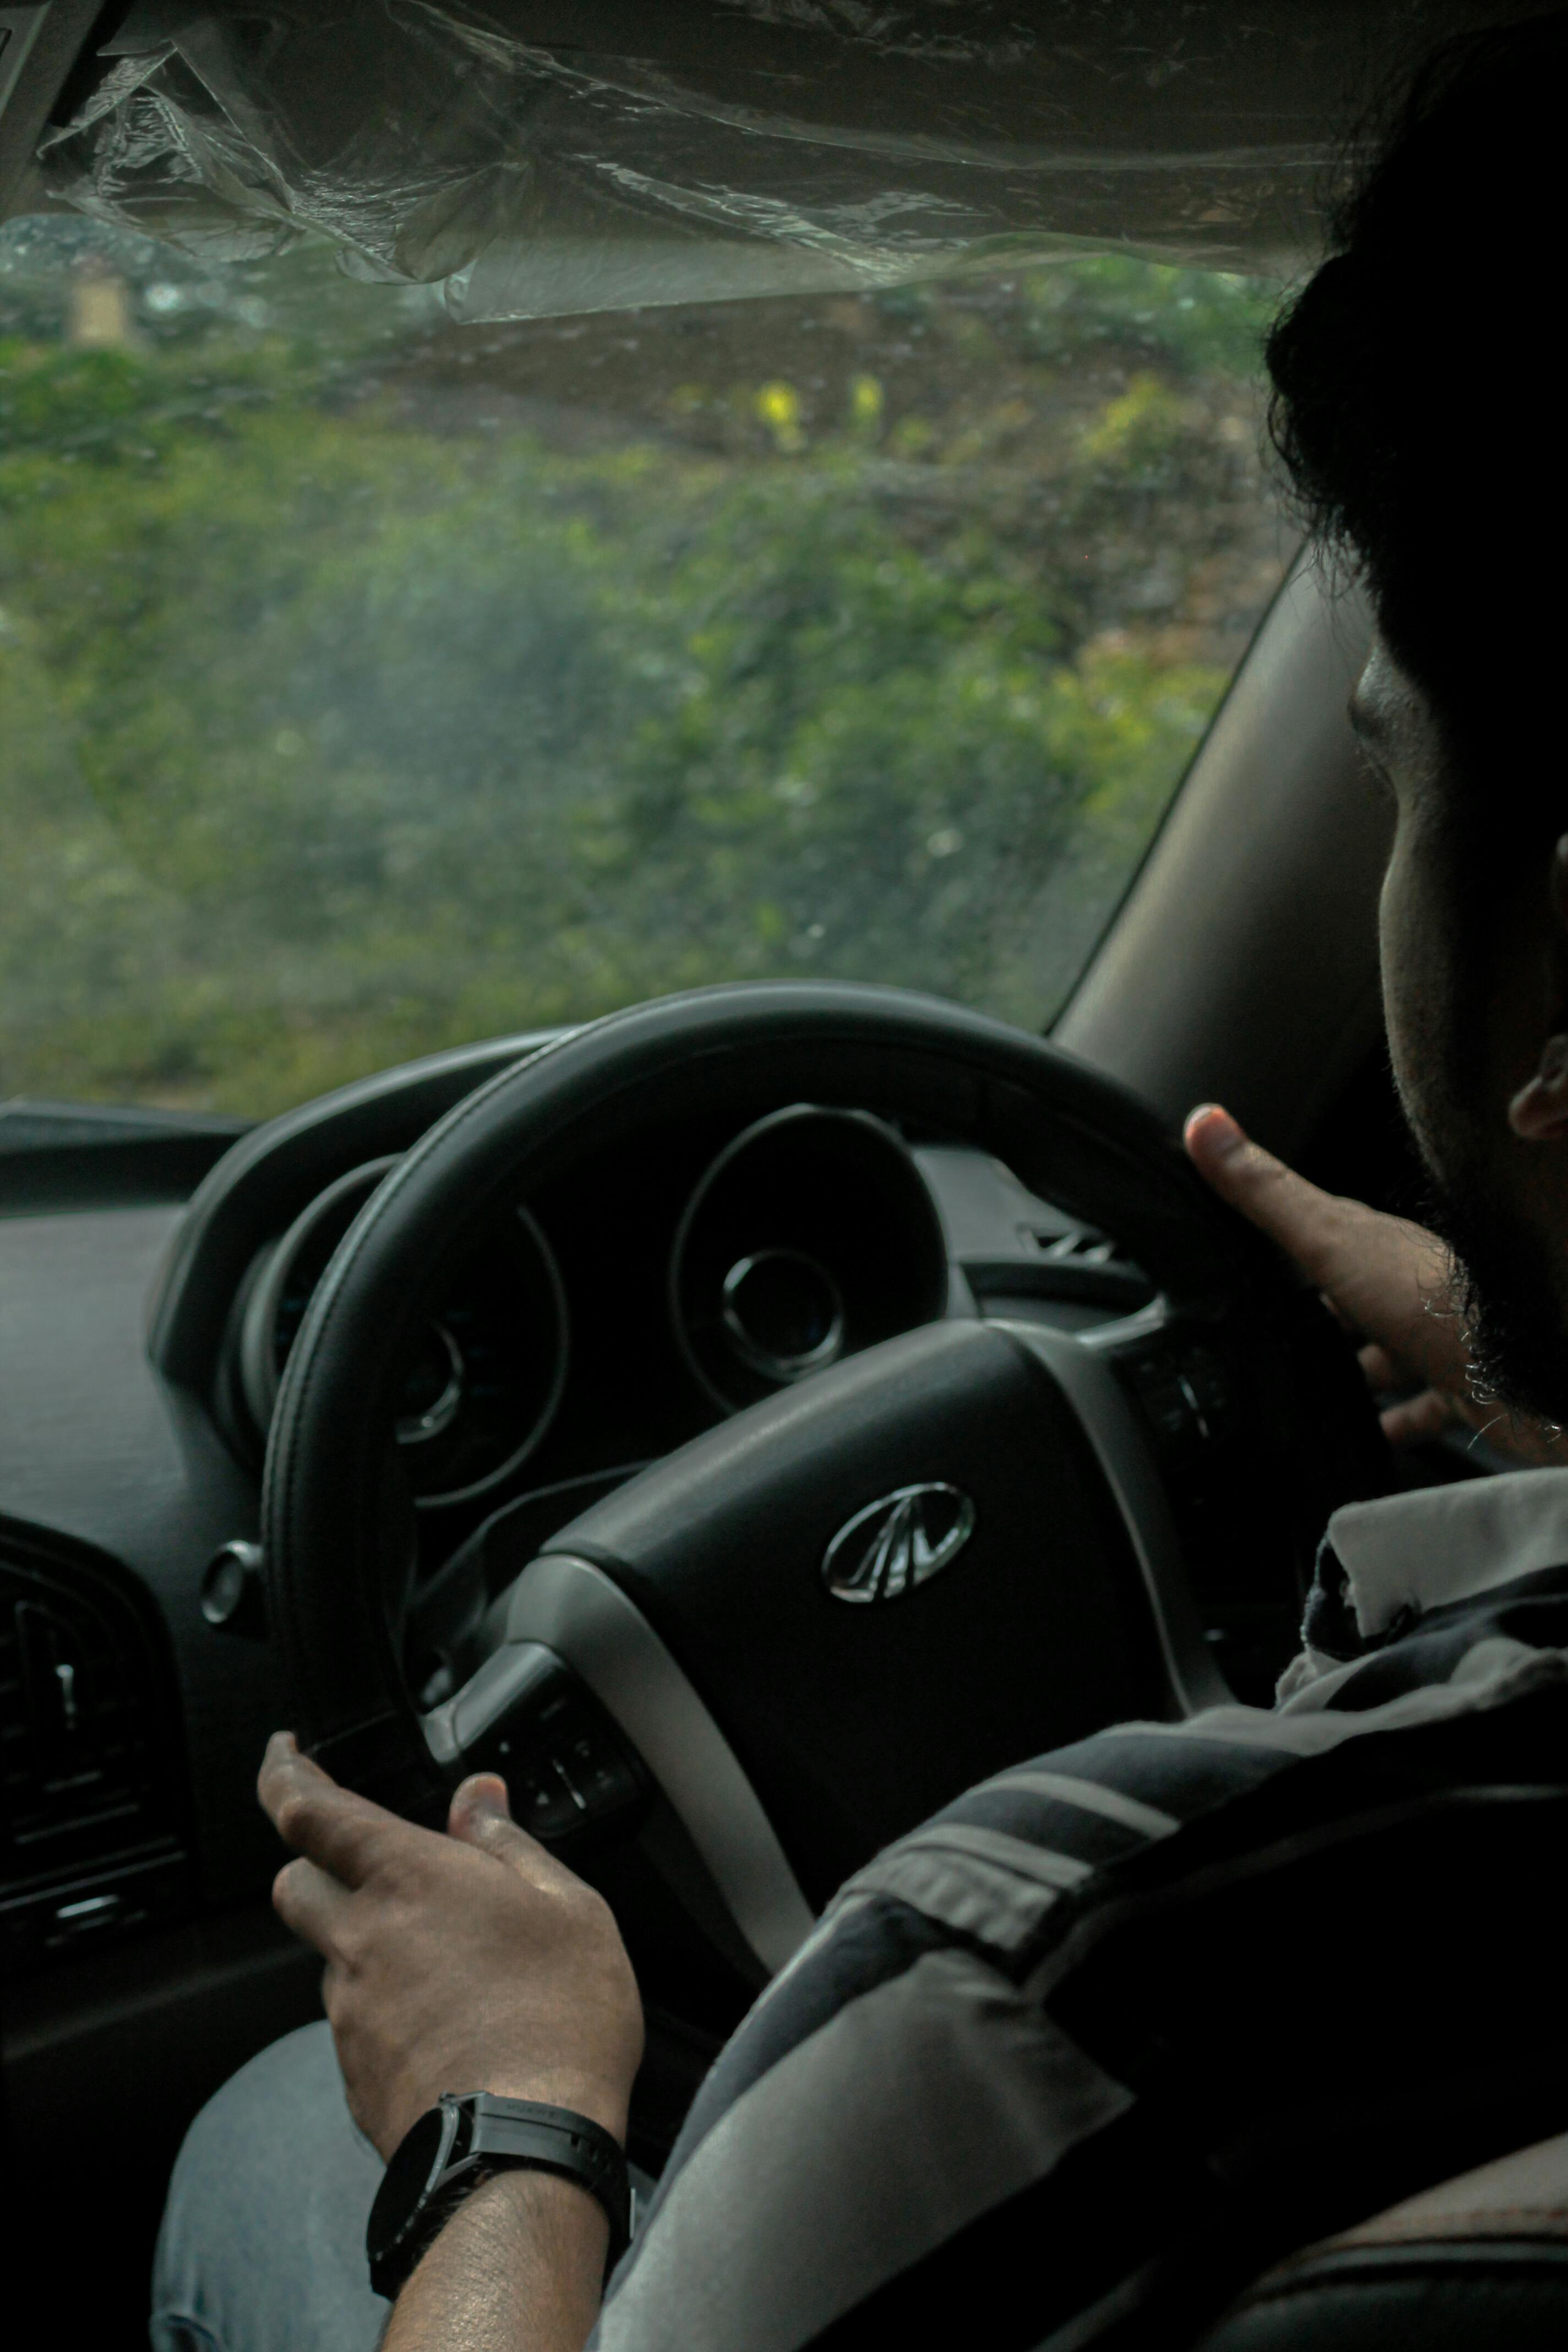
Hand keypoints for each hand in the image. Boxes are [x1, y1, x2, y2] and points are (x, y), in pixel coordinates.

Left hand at [259, 1733, 643, 2161]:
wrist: (524, 2151)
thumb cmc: (560, 2019)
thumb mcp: (566, 1904)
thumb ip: (508, 1842)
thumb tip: (478, 1796)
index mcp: (407, 1878)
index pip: (308, 1810)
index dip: (284, 1775)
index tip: (283, 1754)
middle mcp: (361, 1939)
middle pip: (296, 1883)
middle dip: (319, 1864)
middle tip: (373, 1868)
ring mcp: (351, 2012)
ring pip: (332, 1956)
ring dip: (366, 1944)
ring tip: (450, 1967)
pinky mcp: (354, 2074)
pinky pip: (355, 2021)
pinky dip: (385, 2009)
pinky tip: (446, 2026)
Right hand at [1183, 1102, 1567, 1465]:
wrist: (1514, 1367)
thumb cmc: (1429, 1296)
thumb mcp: (1327, 1236)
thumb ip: (1266, 1191)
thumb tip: (1207, 1125)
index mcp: (1375, 1247)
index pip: (1325, 1232)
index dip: (1290, 1236)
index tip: (1256, 1243)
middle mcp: (1408, 1289)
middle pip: (1357, 1298)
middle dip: (1322, 1314)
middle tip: (1281, 1330)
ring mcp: (1436, 1340)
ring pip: (1390, 1352)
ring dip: (1358, 1367)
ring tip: (1319, 1387)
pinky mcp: (1459, 1390)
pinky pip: (1422, 1409)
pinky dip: (1395, 1422)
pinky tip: (1376, 1436)